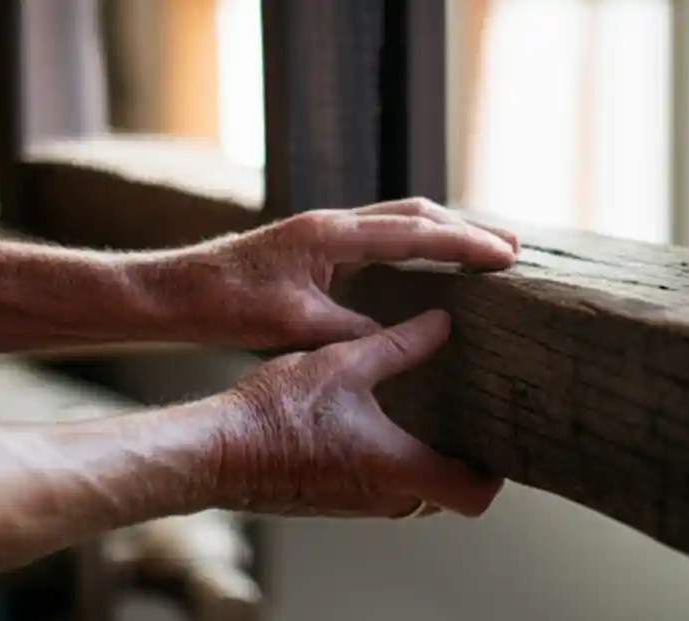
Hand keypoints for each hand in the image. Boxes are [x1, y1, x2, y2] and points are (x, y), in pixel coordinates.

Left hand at [160, 198, 518, 348]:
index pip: (415, 234)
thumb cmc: (226, 306)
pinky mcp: (318, 243)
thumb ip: (350, 326)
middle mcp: (333, 222)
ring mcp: (325, 229)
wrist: (175, 292)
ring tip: (486, 249)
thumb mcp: (294, 325)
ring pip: (401, 218)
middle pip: (417, 214)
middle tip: (513, 247)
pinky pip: (382, 233)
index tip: (506, 256)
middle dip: (467, 230)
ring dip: (445, 232)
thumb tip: (401, 338)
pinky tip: (431, 260)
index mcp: (332, 235)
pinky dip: (418, 241)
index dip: (465, 245)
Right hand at [210, 309, 501, 517]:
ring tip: (438, 415)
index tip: (501, 442)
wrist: (215, 452)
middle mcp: (388, 499)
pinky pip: (387, 491)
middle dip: (466, 464)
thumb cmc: (276, 412)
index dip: (496, 475)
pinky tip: (390, 424)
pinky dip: (399, 465)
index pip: (475, 497)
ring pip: (419, 495)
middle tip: (475, 419)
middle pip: (451, 497)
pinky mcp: (338, 500)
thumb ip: (401, 344)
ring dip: (431, 463)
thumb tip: (444, 321)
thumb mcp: (344, 362)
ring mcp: (362, 505)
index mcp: (399, 469)